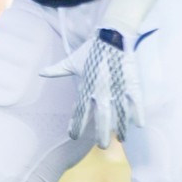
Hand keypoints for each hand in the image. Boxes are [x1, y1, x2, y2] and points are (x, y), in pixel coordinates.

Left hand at [40, 27, 142, 148]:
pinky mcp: (131, 82)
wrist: (112, 34)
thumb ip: (57, 70)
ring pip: (120, 113)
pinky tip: (140, 125)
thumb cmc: (91, 49)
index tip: (73, 136)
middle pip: (102, 117)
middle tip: (101, 146)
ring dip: (121, 127)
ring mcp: (118, 87)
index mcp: (86, 86)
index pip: (79, 111)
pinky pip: (135, 101)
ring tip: (121, 140)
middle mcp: (101, 90)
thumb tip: (41, 72)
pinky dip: (138, 112)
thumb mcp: (72, 61)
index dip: (76, 125)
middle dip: (102, 133)